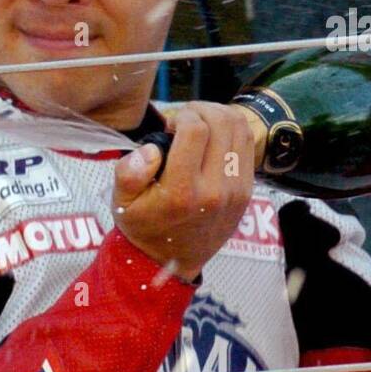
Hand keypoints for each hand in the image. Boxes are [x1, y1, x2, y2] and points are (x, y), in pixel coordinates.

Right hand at [112, 102, 254, 280]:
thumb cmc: (145, 227)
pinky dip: (232, 132)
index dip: (181, 116)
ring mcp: (236, 191)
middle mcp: (215, 190)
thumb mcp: (122, 203)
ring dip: (219, 116)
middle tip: (184, 119)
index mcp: (183, 191)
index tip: (169, 126)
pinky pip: (248, 145)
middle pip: (222, 123)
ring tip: (199, 124)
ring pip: (240, 129)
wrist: (171, 261)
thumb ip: (128, 173)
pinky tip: (213, 138)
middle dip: (201, 110)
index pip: (196, 130)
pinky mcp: (247, 192)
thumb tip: (151, 149)